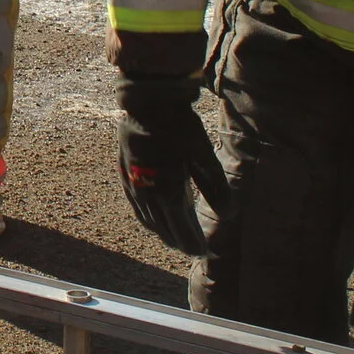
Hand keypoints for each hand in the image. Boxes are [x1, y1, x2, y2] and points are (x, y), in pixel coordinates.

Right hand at [116, 76, 229, 255]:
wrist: (147, 101)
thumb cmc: (178, 126)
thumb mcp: (203, 155)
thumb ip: (215, 187)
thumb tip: (228, 215)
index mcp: (167, 192)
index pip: (181, 229)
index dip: (193, 243)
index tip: (204, 253)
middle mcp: (147, 193)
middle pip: (163, 228)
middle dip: (179, 241)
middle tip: (193, 249)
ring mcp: (133, 184)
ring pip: (147, 219)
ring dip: (162, 231)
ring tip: (174, 238)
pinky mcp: (125, 172)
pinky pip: (135, 204)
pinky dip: (146, 216)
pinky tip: (151, 216)